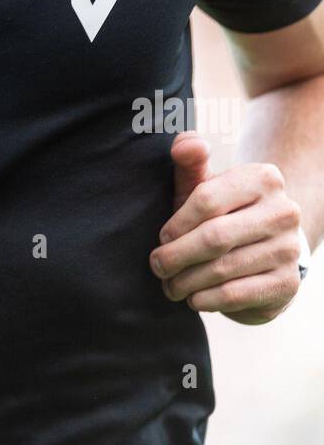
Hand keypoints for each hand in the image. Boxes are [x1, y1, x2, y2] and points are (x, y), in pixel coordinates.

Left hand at [149, 132, 303, 324]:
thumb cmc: (222, 213)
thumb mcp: (205, 185)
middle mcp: (283, 211)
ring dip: (186, 282)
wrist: (264, 250)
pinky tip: (193, 298)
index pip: (207, 199)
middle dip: (176, 256)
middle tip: (157, 267)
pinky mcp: (286, 284)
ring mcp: (288, 249)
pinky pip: (235, 295)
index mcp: (263, 178)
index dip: (177, 223)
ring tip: (169, 285)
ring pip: (222, 269)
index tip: (161, 238)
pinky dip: (206, 300)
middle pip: (214, 237)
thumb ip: (189, 161)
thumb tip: (185, 145)